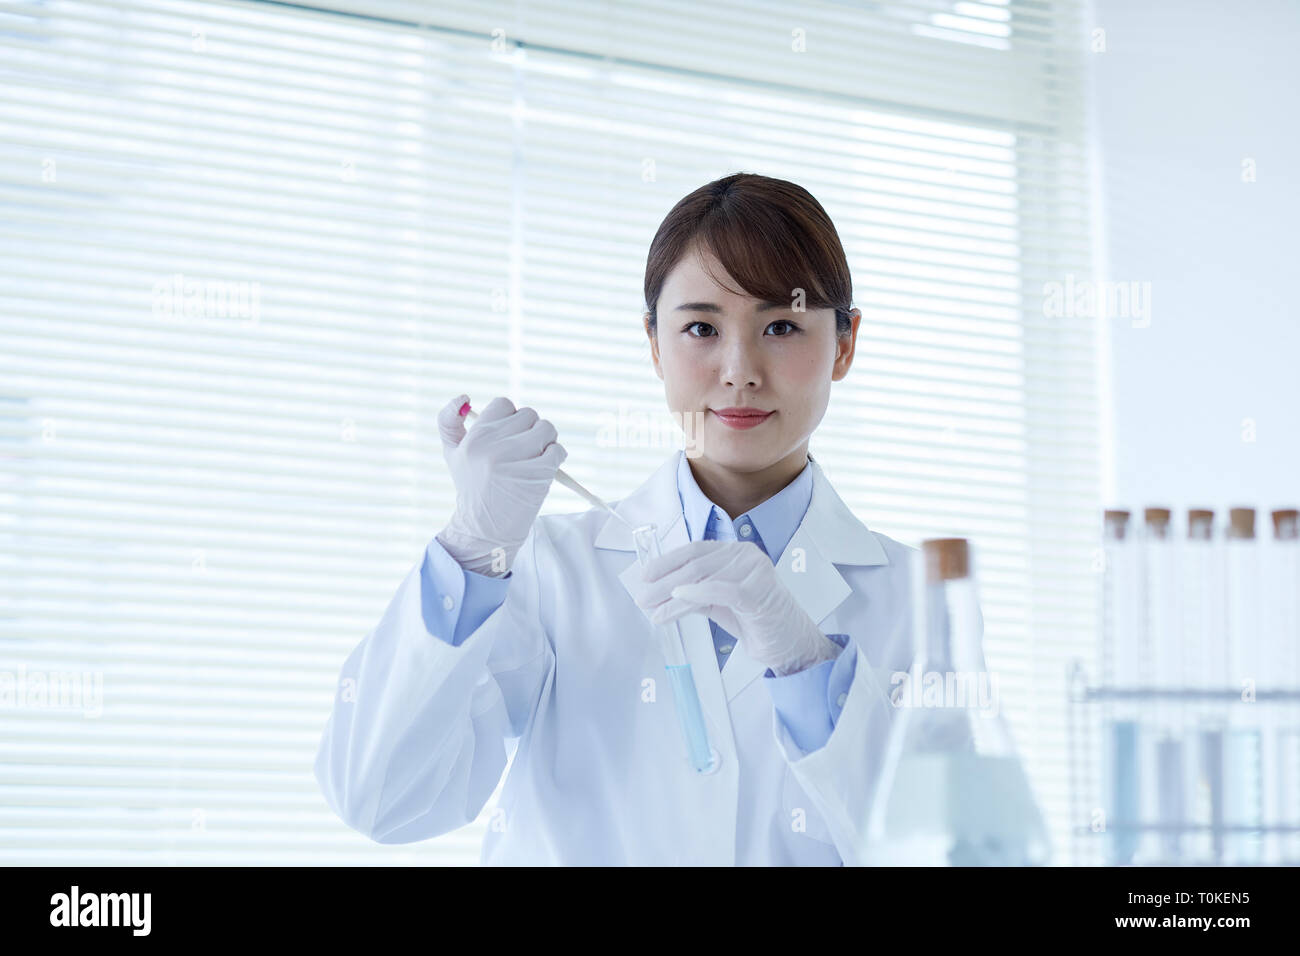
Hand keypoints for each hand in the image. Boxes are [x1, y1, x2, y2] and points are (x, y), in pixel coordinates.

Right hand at [436, 395, 566, 575]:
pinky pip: (558, 450)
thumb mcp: (452, 454)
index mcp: (475, 437)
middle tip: (522, 450)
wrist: (484, 529)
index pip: (504, 404)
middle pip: (529, 415)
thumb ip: (448, 422)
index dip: (510, 419)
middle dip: (530, 430)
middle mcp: (494, 446)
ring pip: (547, 428)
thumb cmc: (471, 487)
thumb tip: (464, 398)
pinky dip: (556, 457)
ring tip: (534, 457)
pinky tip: (543, 469)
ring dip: (546, 440)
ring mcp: (517, 460)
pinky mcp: (538, 474)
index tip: (506, 436)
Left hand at [627, 539, 839, 675]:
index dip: (667, 561)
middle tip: (642, 598)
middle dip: (663, 582)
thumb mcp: (719, 603)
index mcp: (737, 552)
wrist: (790, 645)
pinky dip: (696, 593)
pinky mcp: (758, 592)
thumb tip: (660, 592)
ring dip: (672, 595)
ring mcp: (755, 571)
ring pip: (703, 578)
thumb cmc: (756, 621)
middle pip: (695, 564)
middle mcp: (747, 555)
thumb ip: (695, 593)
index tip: (644, 575)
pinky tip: (676, 599)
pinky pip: (720, 590)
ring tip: (652, 609)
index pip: (695, 551)